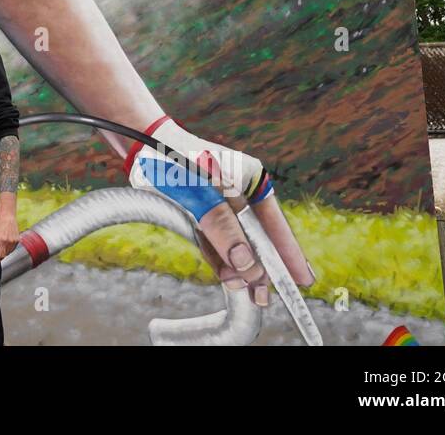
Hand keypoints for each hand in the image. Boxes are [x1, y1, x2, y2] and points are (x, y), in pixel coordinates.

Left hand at [0, 210, 18, 264]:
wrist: (7, 215)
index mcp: (3, 240)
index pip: (0, 256)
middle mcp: (10, 242)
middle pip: (5, 255)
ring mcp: (15, 241)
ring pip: (9, 252)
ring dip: (4, 252)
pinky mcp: (18, 239)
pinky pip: (13, 248)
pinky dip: (8, 249)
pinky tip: (5, 243)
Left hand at [126, 118, 315, 306]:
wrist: (141, 147)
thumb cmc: (176, 162)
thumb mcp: (203, 196)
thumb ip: (224, 230)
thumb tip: (247, 265)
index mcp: (252, 181)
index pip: (276, 225)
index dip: (290, 255)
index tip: (304, 281)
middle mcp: (240, 194)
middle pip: (256, 239)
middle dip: (258, 268)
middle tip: (261, 297)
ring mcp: (220, 205)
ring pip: (234, 244)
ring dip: (237, 268)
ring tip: (239, 288)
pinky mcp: (201, 213)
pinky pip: (214, 242)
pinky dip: (219, 260)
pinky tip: (225, 275)